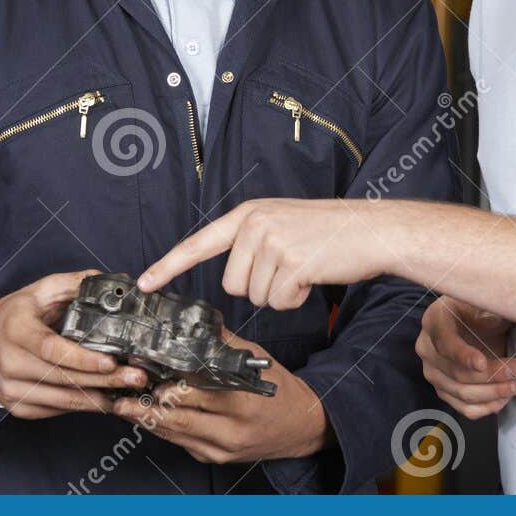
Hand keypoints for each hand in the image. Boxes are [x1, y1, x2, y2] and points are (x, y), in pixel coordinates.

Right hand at [0, 269, 148, 418]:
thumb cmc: (10, 316)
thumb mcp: (36, 292)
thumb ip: (72, 285)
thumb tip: (112, 283)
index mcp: (16, 330)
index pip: (52, 349)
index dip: (84, 360)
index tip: (112, 362)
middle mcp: (10, 363)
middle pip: (63, 378)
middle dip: (105, 381)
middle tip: (136, 378)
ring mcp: (12, 390)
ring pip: (62, 400)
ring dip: (99, 399)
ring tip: (128, 392)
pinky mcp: (18, 407)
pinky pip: (56, 410)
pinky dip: (82, 406)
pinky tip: (105, 399)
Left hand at [111, 332, 330, 464]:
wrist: (301, 428)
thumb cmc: (280, 391)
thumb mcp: (257, 360)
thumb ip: (224, 344)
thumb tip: (194, 323)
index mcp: (243, 402)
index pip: (197, 392)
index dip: (167, 380)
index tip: (143, 367)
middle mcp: (231, 430)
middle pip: (179, 417)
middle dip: (146, 404)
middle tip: (121, 390)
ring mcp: (222, 449)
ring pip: (175, 433)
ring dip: (146, 418)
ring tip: (122, 404)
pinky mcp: (215, 458)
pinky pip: (182, 442)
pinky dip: (162, 428)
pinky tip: (146, 416)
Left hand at [137, 198, 389, 308]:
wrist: (371, 229)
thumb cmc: (328, 232)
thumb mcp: (281, 223)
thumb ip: (251, 243)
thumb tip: (232, 279)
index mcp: (248, 214)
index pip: (198, 244)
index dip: (168, 266)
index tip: (144, 283)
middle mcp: (254, 224)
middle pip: (232, 284)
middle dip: (259, 287)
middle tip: (289, 267)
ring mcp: (272, 241)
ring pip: (256, 296)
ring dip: (281, 293)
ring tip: (305, 267)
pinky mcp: (292, 261)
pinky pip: (280, 301)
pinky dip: (297, 298)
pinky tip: (313, 276)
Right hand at [416, 295, 515, 418]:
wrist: (472, 323)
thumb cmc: (479, 309)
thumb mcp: (484, 301)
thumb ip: (490, 309)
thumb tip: (499, 317)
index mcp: (434, 320)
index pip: (445, 342)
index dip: (462, 355)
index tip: (482, 363)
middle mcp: (427, 348)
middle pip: (457, 373)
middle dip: (494, 376)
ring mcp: (433, 372)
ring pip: (463, 393)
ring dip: (495, 393)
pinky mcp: (444, 391)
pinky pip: (465, 408)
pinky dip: (487, 407)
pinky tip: (505, 397)